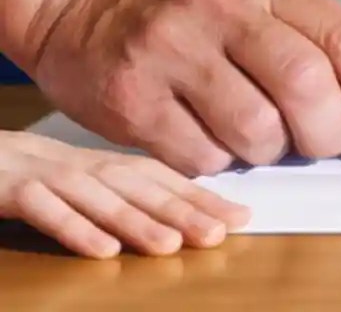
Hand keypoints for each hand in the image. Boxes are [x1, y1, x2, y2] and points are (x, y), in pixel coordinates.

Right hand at [0, 131, 249, 257]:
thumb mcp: (51, 182)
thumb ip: (96, 194)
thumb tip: (155, 217)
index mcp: (82, 162)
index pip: (151, 175)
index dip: (197, 194)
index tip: (239, 215)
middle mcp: (64, 162)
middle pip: (133, 184)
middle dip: (183, 208)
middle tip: (224, 231)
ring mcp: (30, 172)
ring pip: (93, 195)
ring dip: (137, 220)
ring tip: (174, 244)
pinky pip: (37, 206)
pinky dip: (70, 226)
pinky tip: (102, 249)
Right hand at [24, 0, 340, 175]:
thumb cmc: (196, 13)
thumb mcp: (261, 1)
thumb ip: (318, 47)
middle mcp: (221, 5)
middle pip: (307, 87)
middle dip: (325, 132)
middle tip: (316, 141)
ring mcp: (171, 47)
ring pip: (256, 131)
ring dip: (268, 150)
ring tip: (251, 130)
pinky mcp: (130, 93)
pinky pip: (201, 155)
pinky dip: (217, 160)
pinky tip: (202, 132)